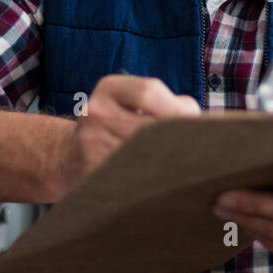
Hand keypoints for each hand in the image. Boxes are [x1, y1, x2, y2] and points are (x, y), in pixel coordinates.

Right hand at [46, 75, 199, 198]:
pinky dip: (149, 181)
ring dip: (167, 163)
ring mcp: (89, 143)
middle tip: (197, 152)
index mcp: (110, 88)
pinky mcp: (89, 172)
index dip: (177, 109)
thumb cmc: (117, 127)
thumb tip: (205, 124)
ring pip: (142, 155)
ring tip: (182, 169)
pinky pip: (128, 177)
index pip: (149, 92)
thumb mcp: (133, 103)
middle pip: (148, 127)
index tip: (194, 125)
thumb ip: (169, 105)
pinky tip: (160, 184)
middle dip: (177, 140)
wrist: (67, 157)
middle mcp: (96, 112)